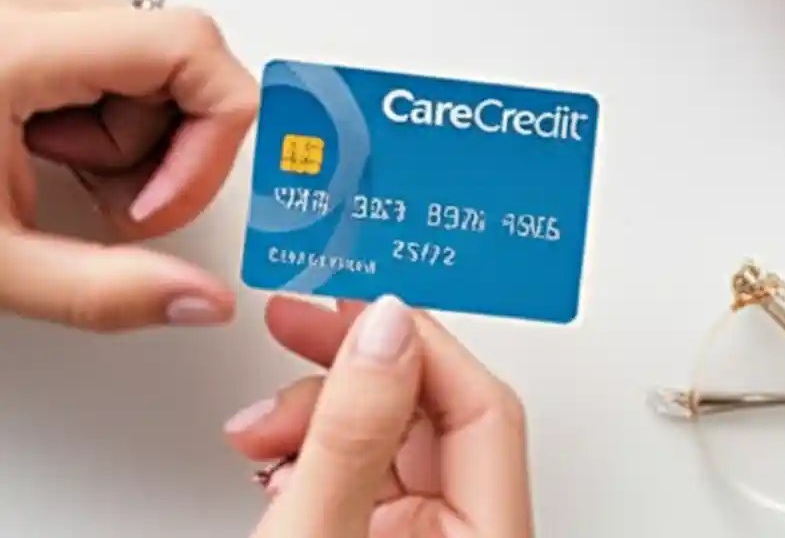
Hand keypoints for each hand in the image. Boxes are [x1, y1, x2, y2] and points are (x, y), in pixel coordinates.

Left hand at [0, 0, 257, 331]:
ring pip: (148, 58)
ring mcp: (14, 0)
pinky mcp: (13, 15)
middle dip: (160, 148)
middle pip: (176, 60)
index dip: (211, 136)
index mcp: (11, 46)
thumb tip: (200, 300)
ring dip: (127, 135)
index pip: (191, 50)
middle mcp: (16, 0)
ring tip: (52, 168)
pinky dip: (96, 114)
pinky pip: (108, 55)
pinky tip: (45, 145)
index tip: (158, 201)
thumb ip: (104, 289)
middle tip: (96, 197)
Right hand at [225, 295, 533, 537]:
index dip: (420, 344)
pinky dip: (312, 456)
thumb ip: (354, 433)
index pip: (484, 406)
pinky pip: (359, 475)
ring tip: (259, 426)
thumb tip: (384, 329)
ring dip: (317, 416)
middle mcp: (465, 535)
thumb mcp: (318, 532)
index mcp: (488, 535)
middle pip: (432, 413)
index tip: (355, 306)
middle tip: (295, 323)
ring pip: (387, 439)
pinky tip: (273, 458)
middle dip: (351, 373)